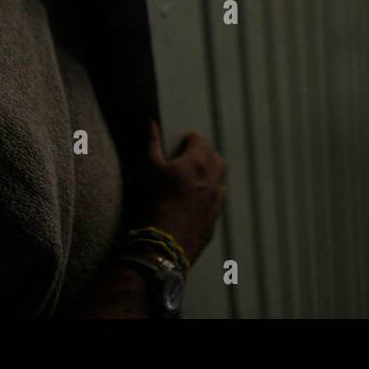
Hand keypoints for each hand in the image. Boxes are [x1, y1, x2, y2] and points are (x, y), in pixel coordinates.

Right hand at [127, 121, 225, 265]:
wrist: (163, 246)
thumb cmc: (153, 204)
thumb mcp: (148, 169)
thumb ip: (151, 143)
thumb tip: (151, 122)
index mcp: (198, 162)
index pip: (200, 140)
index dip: (189, 140)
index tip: (181, 143)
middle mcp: (213, 179)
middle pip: (215, 157)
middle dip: (204, 154)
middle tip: (188, 158)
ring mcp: (216, 200)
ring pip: (220, 179)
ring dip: (210, 174)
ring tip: (193, 179)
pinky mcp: (214, 219)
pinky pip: (217, 201)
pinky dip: (209, 196)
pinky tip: (194, 202)